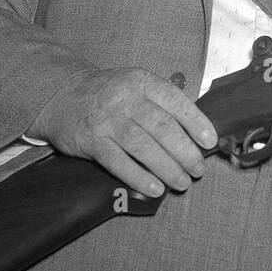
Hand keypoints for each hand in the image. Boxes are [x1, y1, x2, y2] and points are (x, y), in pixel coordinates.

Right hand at [29, 68, 218, 197]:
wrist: (61, 95)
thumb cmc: (110, 95)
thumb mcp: (136, 86)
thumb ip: (162, 104)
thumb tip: (196, 134)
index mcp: (142, 82)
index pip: (176, 101)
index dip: (196, 123)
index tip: (210, 142)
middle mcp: (125, 98)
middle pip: (162, 127)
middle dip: (185, 152)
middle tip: (198, 170)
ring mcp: (107, 119)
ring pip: (143, 146)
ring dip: (167, 168)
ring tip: (182, 182)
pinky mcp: (91, 140)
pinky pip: (118, 162)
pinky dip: (138, 177)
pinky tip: (154, 189)